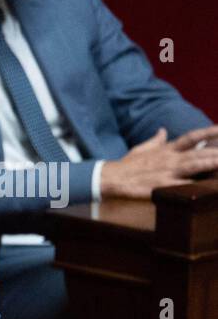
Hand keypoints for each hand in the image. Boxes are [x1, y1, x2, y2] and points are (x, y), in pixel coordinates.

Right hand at [100, 125, 217, 200]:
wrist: (111, 178)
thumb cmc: (127, 164)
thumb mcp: (141, 149)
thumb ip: (156, 140)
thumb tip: (163, 130)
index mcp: (166, 149)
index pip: (192, 137)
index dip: (209, 132)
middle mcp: (170, 159)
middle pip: (198, 152)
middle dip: (216, 151)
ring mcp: (167, 173)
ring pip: (194, 166)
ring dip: (211, 163)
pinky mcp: (161, 186)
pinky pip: (182, 186)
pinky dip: (195, 186)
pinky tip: (206, 188)